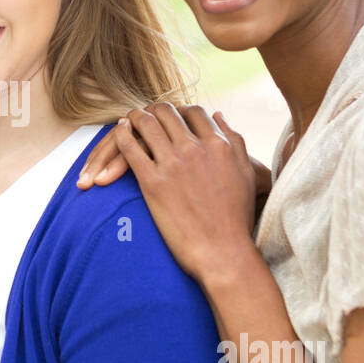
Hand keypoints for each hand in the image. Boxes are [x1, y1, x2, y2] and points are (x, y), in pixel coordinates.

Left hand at [78, 103, 271, 225]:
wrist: (222, 252)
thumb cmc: (235, 217)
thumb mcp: (244, 173)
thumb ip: (233, 140)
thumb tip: (218, 115)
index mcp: (219, 145)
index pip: (195, 112)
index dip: (181, 110)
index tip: (173, 116)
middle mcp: (195, 149)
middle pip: (168, 112)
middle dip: (155, 110)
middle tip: (147, 115)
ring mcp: (173, 164)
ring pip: (146, 124)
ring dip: (135, 118)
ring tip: (129, 119)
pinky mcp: (153, 182)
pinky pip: (130, 148)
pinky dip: (122, 135)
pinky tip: (119, 133)